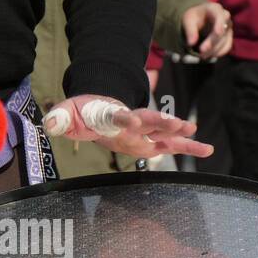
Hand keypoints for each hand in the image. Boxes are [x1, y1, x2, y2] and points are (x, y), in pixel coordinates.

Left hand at [43, 94, 213, 158]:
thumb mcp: (67, 115)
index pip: (117, 115)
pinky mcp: (152, 141)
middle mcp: (132, 122)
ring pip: (165, 132)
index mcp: (111, 115)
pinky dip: (189, 145)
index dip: (123, 116)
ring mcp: (144, 131)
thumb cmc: (83, 113)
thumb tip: (50, 123)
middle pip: (148, 121)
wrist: (99, 108)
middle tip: (177, 123)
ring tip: (195, 131)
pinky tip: (208, 149)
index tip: (131, 117)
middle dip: (161, 122)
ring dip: (179, 132)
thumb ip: (60, 118)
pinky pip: (172, 144)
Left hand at [182, 2, 232, 60]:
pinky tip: (209, 56)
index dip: (220, 25)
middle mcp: (225, 18)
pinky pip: (227, 47)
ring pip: (225, 41)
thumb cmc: (194, 17)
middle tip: (201, 52)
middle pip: (222, 32)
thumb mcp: (188, 20)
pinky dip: (218, 53)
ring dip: (214, 50)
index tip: (217, 33)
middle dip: (212, 43)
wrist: (199, 18)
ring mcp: (228, 27)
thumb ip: (190, 31)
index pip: (220, 16)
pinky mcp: (228, 37)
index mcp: (215, 9)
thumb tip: (191, 43)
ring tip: (201, 56)